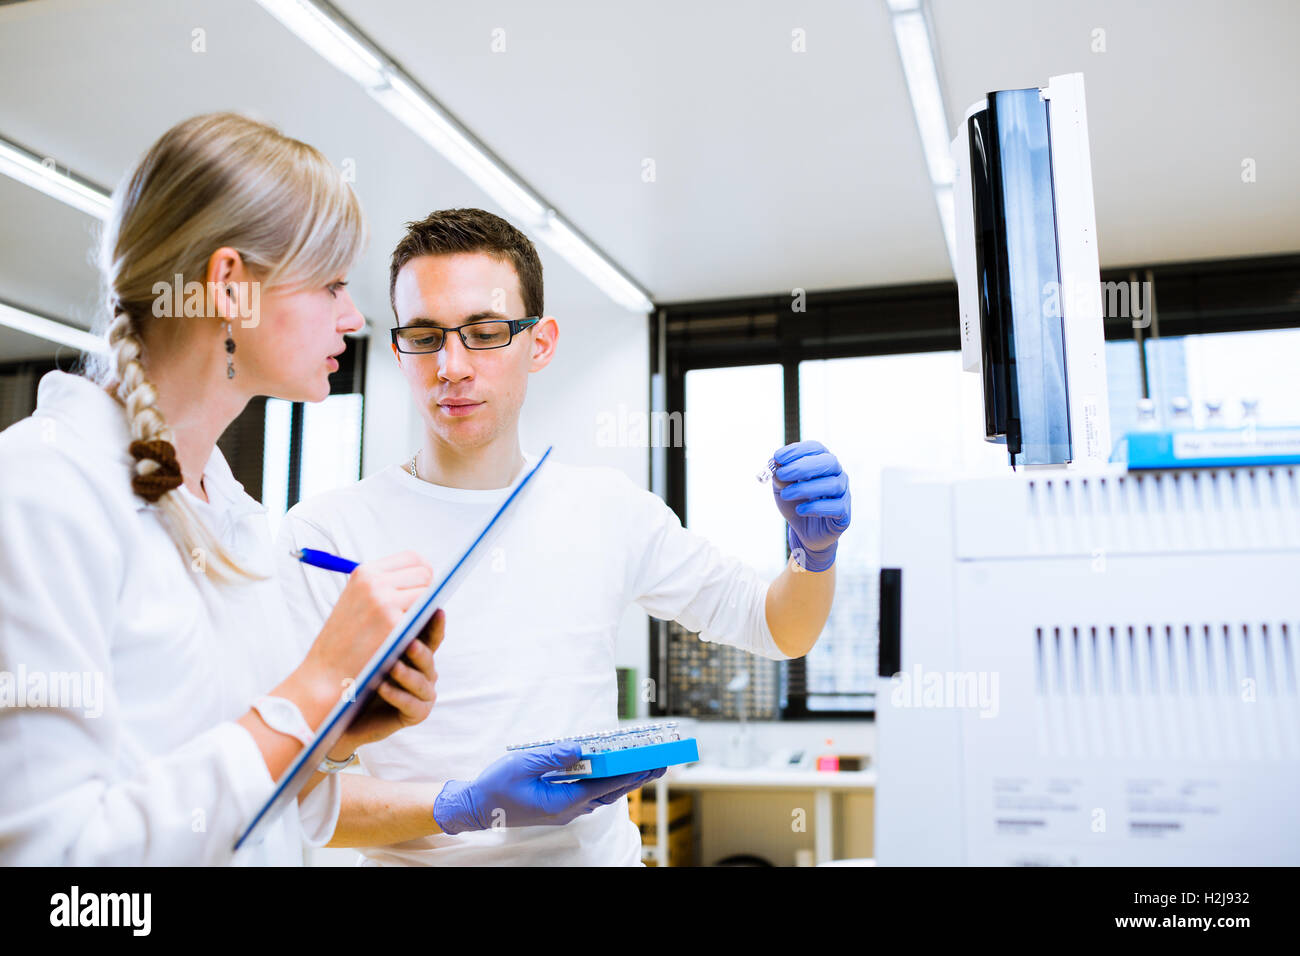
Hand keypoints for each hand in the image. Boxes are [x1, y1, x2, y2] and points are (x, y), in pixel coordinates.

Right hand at [298, 551, 434, 704]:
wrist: (324, 675)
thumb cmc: (344, 641)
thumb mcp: (357, 601)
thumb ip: (386, 586)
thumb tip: (427, 577)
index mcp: (365, 572)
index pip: (412, 558)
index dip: (423, 574)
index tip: (423, 590)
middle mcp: (374, 581)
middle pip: (425, 574)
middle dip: (427, 593)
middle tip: (416, 614)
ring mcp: (384, 601)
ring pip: (428, 595)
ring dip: (424, 611)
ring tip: (407, 628)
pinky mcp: (394, 623)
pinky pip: (424, 617)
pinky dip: (420, 628)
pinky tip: (406, 640)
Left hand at [328, 608, 443, 758]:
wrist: (337, 709)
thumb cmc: (350, 670)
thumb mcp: (367, 639)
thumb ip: (383, 617)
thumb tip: (384, 588)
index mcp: (415, 646)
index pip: (430, 630)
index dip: (433, 620)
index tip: (431, 607)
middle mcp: (424, 668)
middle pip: (429, 654)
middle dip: (421, 647)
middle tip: (408, 641)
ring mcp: (422, 692)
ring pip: (423, 680)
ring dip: (407, 673)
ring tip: (392, 667)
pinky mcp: (416, 714)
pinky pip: (412, 704)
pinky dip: (398, 695)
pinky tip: (383, 688)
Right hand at [432, 742, 665, 833]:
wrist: (477, 807)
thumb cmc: (496, 786)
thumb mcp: (522, 765)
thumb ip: (552, 756)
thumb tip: (579, 747)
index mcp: (561, 802)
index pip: (604, 786)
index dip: (629, 774)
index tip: (649, 763)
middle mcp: (568, 808)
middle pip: (610, 792)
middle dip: (636, 777)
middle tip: (660, 763)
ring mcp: (565, 808)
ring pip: (603, 794)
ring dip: (625, 780)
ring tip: (646, 765)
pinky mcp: (560, 803)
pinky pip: (591, 793)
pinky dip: (608, 782)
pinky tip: (616, 771)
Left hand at [770, 440, 850, 571]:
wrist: (804, 531)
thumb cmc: (795, 503)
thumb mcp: (782, 488)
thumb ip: (780, 477)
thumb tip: (776, 465)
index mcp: (822, 462)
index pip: (815, 448)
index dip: (797, 451)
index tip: (777, 457)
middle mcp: (837, 474)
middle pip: (829, 462)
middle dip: (803, 467)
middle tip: (782, 474)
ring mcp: (843, 493)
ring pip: (832, 484)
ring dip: (805, 488)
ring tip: (785, 494)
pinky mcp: (844, 513)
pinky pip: (836, 506)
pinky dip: (816, 507)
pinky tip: (800, 510)